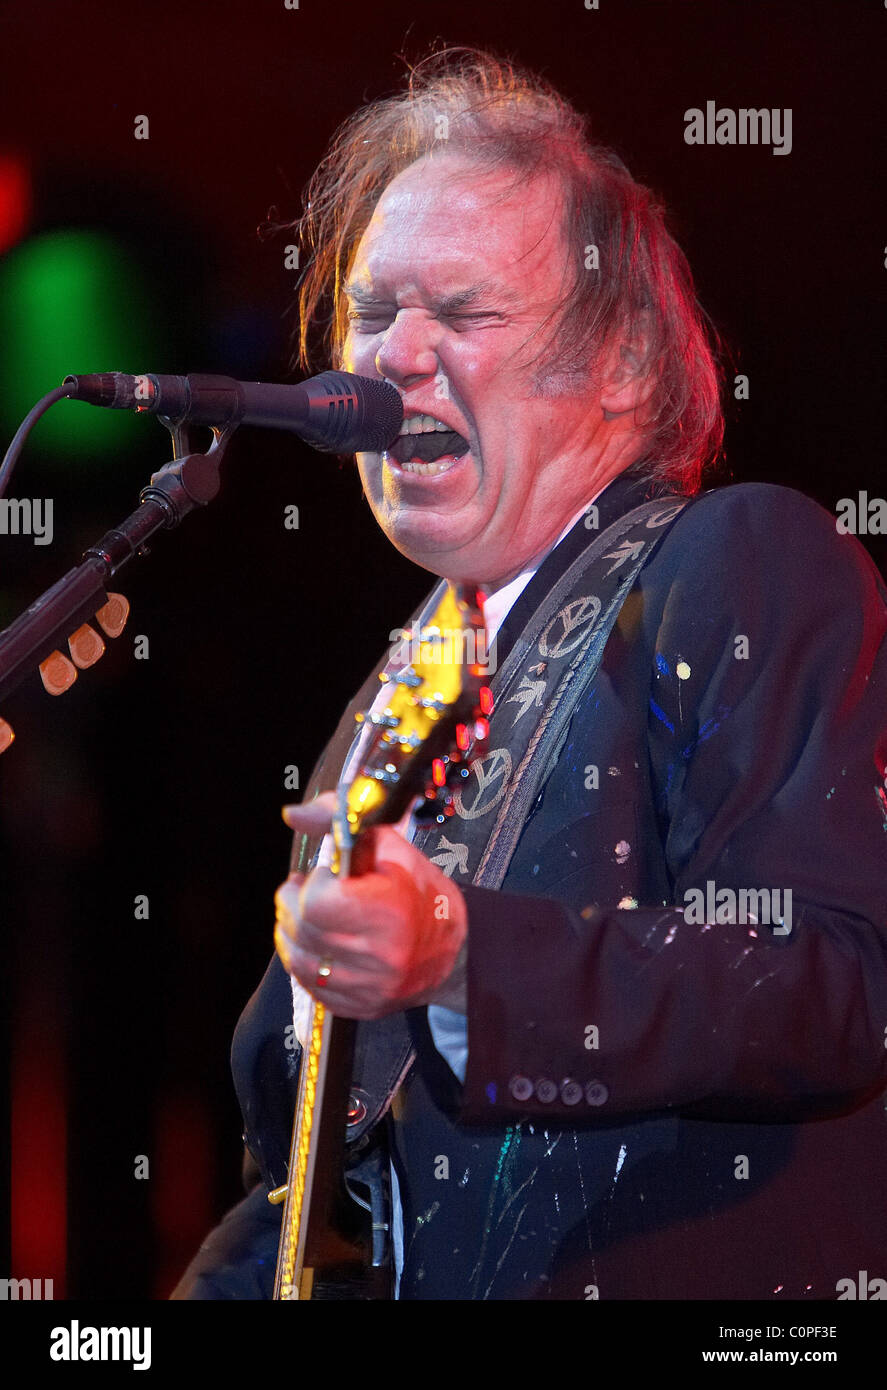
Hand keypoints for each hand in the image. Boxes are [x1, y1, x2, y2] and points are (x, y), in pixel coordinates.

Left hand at [273, 793, 467, 1017]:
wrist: (456, 951)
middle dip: (293, 905)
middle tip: (303, 890)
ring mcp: (369, 988)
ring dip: (291, 932)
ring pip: (299, 961)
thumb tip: (292, 815)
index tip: (327, 876)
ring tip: (304, 914)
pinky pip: (311, 986)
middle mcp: (379, 957)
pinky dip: (305, 961)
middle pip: (302, 931)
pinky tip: (316, 943)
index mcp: (390, 911)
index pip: (316, 904)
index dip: (312, 885)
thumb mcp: (390, 846)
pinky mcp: (360, 1008)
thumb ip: (338, 821)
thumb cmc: (422, 894)